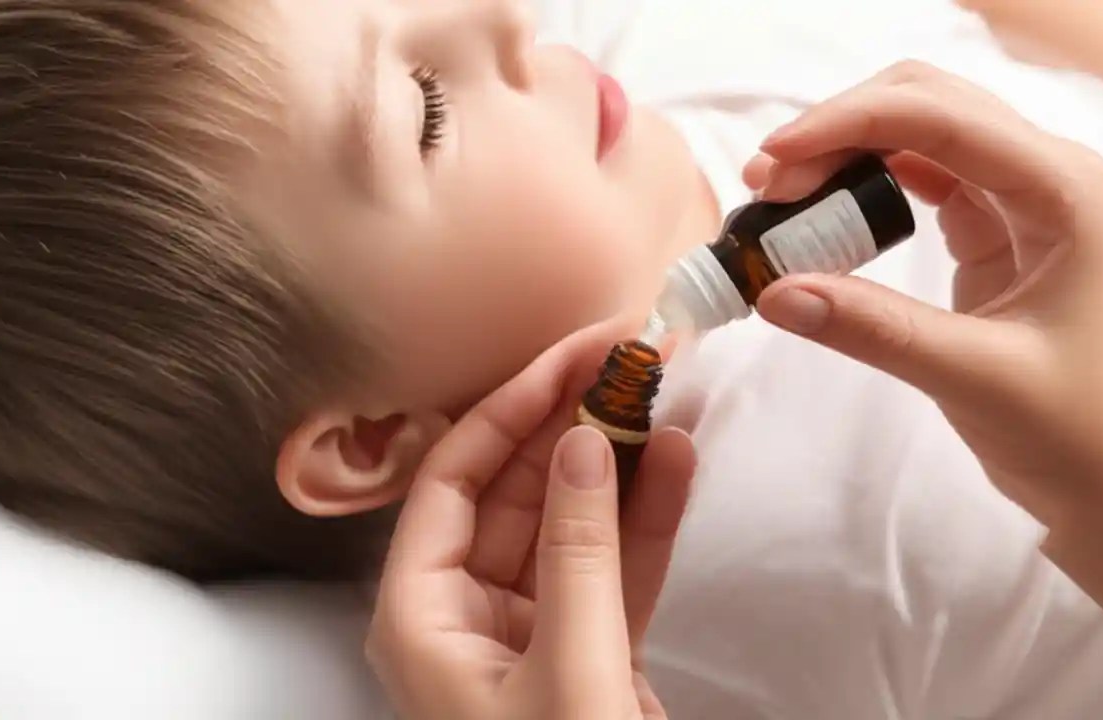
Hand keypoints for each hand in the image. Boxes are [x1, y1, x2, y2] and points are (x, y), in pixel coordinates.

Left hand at [366, 325, 696, 719]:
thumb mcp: (568, 672)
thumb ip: (576, 554)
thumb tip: (582, 442)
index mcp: (422, 616)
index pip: (455, 479)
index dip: (512, 406)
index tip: (573, 353)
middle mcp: (465, 614)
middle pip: (519, 489)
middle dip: (576, 418)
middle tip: (633, 350)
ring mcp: (530, 631)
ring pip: (574, 521)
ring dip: (621, 457)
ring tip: (667, 385)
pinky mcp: (588, 651)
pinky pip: (614, 568)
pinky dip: (647, 518)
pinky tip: (680, 459)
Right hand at [742, 62, 1102, 553]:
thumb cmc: (1077, 428)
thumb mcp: (975, 378)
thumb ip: (875, 331)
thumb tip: (775, 292)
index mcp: (1061, 190)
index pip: (941, 118)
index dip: (847, 124)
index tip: (774, 158)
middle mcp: (1040, 173)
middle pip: (922, 102)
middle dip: (837, 129)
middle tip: (767, 184)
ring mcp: (1013, 195)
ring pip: (911, 132)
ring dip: (840, 153)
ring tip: (777, 200)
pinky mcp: (986, 225)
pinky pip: (910, 177)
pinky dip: (856, 186)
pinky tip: (816, 217)